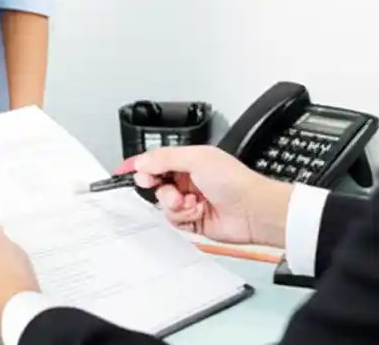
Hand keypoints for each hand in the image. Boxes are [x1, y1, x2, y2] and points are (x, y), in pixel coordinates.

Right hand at [134, 145, 292, 247]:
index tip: (125, 170)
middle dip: (158, 186)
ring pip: (163, 204)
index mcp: (189, 160)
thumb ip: (164, 158)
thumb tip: (142, 162)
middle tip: (164, 185)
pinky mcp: (193, 221)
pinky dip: (183, 216)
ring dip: (174, 203)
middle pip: (155, 184)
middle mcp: (188, 180)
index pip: (157, 161)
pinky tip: (197, 211)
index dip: (140, 165)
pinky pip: (173, 220)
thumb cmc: (234, 181)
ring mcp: (190, 201)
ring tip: (191, 201)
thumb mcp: (196, 158)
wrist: (252, 210)